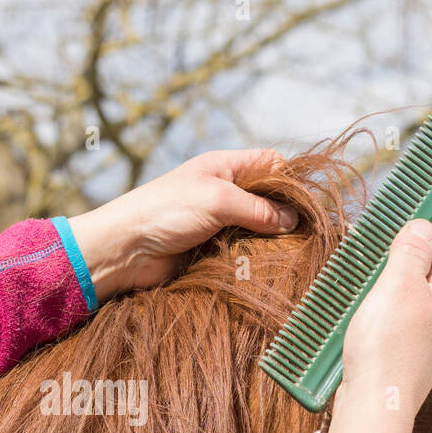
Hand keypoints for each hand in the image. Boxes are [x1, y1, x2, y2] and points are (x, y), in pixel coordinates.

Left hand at [64, 149, 297, 302]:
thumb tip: (293, 220)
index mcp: (223, 168)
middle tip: (307, 233)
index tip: (306, 202)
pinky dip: (254, 259)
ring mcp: (217, 224)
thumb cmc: (165, 212)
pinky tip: (269, 267)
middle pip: (267, 200)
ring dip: (271, 241)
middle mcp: (223, 193)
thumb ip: (258, 208)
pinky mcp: (211, 251)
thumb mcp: (217, 200)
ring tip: (291, 252)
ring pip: (258, 230)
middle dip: (285, 215)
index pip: (270, 165)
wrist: (125, 250)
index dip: (290, 180)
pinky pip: (242, 253)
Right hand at [323, 219, 431, 432]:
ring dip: (381, 302)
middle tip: (368, 272)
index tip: (389, 237)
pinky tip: (358, 333)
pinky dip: (375, 329)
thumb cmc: (387, 346)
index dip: (414, 242)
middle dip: (393, 274)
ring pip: (404, 310)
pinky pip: (392, 336)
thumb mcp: (397, 285)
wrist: (375, 407)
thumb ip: (411, 253)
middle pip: (420, 283)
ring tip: (359, 303)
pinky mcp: (404, 367)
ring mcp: (425, 348)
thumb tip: (424, 224)